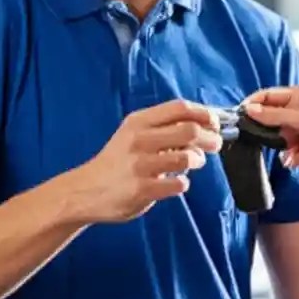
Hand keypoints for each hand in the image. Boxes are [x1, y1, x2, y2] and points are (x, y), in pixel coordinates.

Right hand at [68, 99, 222, 222]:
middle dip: (210, 138)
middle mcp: (139, 139)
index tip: (214, 122)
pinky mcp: (141, 189)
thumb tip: (202, 126)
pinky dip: (183, 183)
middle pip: (189, 130)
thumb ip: (162, 128)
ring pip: (187, 157)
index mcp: (138, 122)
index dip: (204, 113)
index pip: (180, 108)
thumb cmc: (117, 161)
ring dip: (198, 160)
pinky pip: (178, 184)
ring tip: (194, 163)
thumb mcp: (133, 134)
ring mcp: (140, 165)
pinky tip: (176, 183)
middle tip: (214, 144)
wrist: (84, 190)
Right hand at [243, 86, 298, 170]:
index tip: (240, 116)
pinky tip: (294, 161)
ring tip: (287, 152)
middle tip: (257, 139)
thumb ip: (275, 116)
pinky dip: (290, 158)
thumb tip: (250, 110)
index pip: (267, 97)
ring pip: (279, 140)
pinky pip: (290, 154)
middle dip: (266, 131)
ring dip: (280, 148)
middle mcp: (298, 112)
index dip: (253, 105)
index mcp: (298, 97)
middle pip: (271, 120)